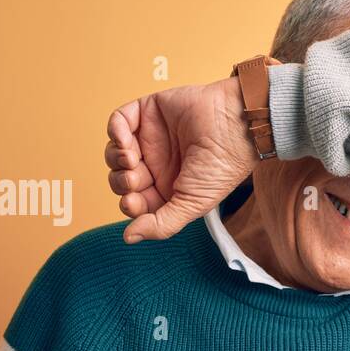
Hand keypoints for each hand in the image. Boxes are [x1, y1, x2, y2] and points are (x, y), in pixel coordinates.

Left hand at [105, 77, 256, 242]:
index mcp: (169, 188)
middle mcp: (158, 165)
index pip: (136, 201)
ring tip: (131, 158)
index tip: (133, 202)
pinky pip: (118, 121)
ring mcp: (151, 138)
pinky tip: (125, 140)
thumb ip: (161, 225)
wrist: (234, 127)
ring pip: (115, 152)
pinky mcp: (148, 112)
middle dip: (122, 182)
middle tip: (135, 178)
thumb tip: (129, 238)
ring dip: (114, 159)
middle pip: (121, 179)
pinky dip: (114, 131)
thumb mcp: (192, 205)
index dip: (129, 204)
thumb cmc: (220, 167)